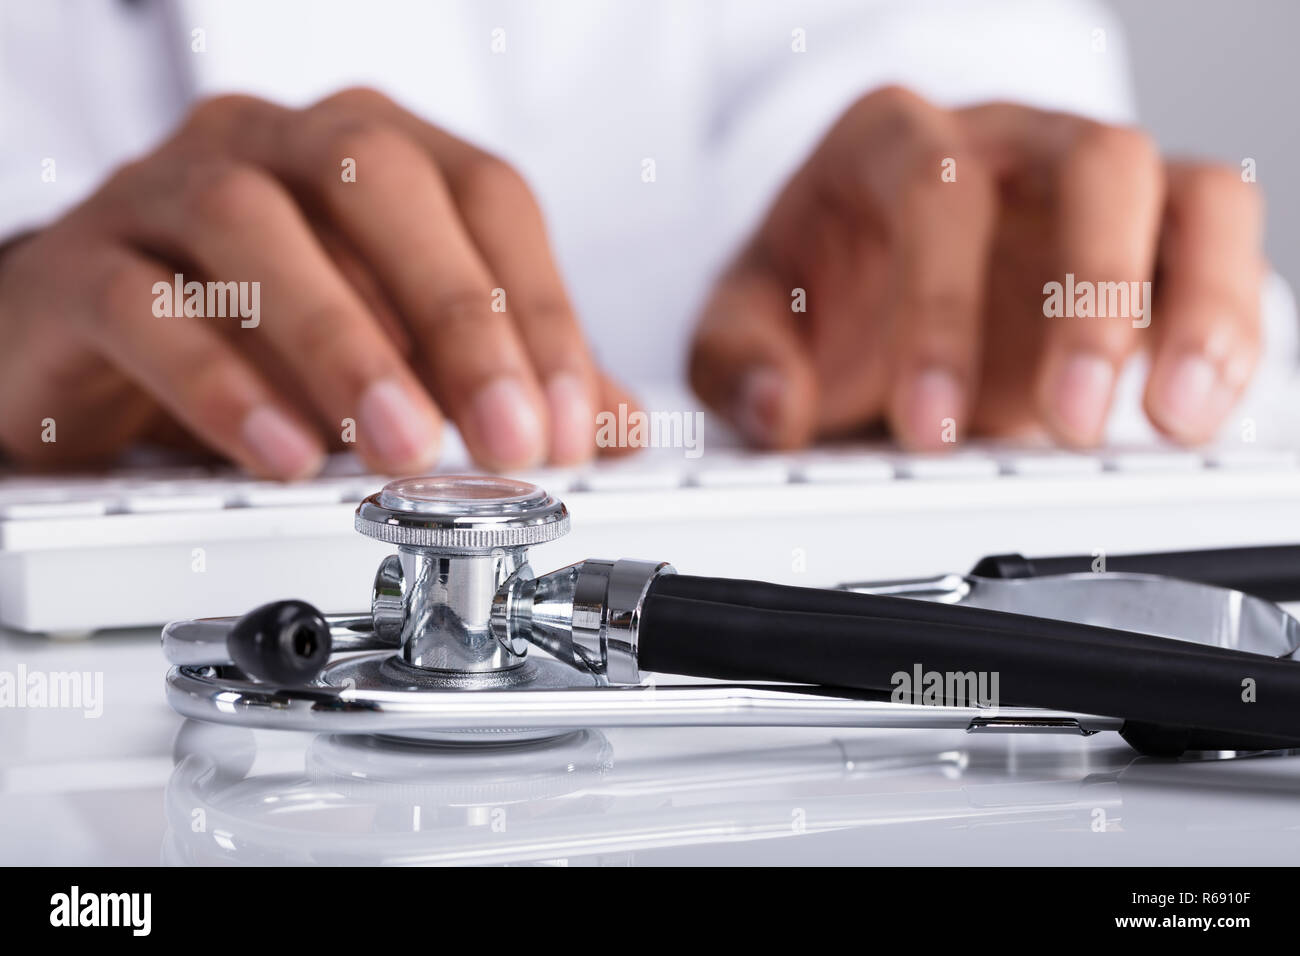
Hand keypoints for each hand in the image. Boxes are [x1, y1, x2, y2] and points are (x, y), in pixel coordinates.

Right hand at [0, 89, 630, 476]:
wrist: (88, 340)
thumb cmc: (256, 330)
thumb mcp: (397, 351)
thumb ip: (501, 379)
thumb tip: (612, 430)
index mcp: (367, 154)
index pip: (483, 196)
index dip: (539, 309)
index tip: (569, 426)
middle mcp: (274, 148)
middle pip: (377, 180)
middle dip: (459, 313)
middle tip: (508, 438)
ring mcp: (167, 191)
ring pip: (256, 226)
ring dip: (344, 343)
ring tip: (401, 448)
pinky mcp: (81, 266)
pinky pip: (146, 307)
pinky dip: (222, 385)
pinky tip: (284, 453)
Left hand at [690, 86, 1264, 449]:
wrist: (856, 294)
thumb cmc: (811, 289)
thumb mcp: (744, 323)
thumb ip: (739, 362)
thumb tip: (776, 408)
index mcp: (895, 143)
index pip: (936, 188)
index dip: (940, 308)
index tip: (930, 426)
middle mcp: (1007, 144)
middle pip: (1094, 164)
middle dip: (1091, 298)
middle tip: (1069, 421)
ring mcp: (1086, 187)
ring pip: (1189, 196)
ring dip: (1199, 307)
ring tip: (1173, 416)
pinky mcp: (1145, 240)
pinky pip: (1217, 252)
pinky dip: (1224, 327)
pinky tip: (1192, 406)